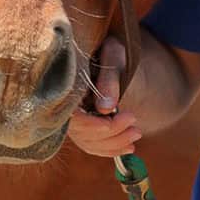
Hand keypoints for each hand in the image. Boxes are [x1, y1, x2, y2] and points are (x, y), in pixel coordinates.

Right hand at [68, 37, 141, 156]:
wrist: (110, 54)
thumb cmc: (110, 50)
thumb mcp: (113, 57)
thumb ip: (109, 80)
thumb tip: (106, 109)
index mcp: (65, 87)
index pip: (73, 118)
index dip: (93, 125)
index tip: (117, 121)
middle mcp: (63, 106)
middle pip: (82, 134)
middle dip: (111, 135)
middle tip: (136, 127)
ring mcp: (72, 118)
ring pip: (89, 143)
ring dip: (114, 144)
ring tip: (136, 134)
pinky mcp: (82, 126)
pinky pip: (93, 145)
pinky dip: (111, 149)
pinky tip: (128, 147)